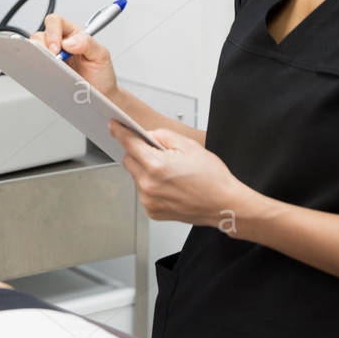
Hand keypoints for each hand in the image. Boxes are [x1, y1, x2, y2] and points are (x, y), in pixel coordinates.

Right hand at [31, 12, 117, 98]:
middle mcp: (60, 43)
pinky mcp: (46, 69)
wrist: (100, 94)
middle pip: (41, 34)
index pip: (56, 22)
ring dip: (40, 57)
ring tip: (52, 67)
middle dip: (44, 46)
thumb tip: (69, 41)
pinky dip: (36, 67)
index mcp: (74, 34)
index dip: (53, 32)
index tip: (58, 48)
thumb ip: (88, 44)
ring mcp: (52, 56)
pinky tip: (46, 72)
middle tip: (54, 59)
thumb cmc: (101, 74)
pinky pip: (34, 64)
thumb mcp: (101, 56)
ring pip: (34, 48)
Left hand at [108, 121, 257, 230]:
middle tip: (161, 156)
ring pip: (136, 177)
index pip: (129, 143)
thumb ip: (163, 136)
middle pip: (129, 160)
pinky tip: (171, 187)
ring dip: (146, 172)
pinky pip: (144, 192)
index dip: (120, 132)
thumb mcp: (189, 146)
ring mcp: (149, 200)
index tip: (113, 126)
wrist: (225, 205)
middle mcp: (148, 185)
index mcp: (156, 166)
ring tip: (171, 175)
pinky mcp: (152, 211)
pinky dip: (152, 187)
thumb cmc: (212, 178)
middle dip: (139, 154)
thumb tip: (147, 135)